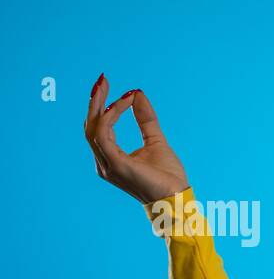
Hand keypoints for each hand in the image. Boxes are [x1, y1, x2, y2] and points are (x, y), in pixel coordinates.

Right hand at [84, 74, 188, 204]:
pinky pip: (104, 134)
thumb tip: (137, 94)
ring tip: (109, 87)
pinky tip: (124, 104)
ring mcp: (108, 164)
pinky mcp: (116, 164)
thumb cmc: (167, 176)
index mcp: (111, 158)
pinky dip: (112, 116)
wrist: (177, 198)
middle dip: (95, 101)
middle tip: (103, 79)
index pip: (99, 128)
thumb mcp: (156, 140)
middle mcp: (104, 162)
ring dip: (101, 104)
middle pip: (91, 125)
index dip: (103, 106)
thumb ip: (145, 119)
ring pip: (94, 128)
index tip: (116, 88)